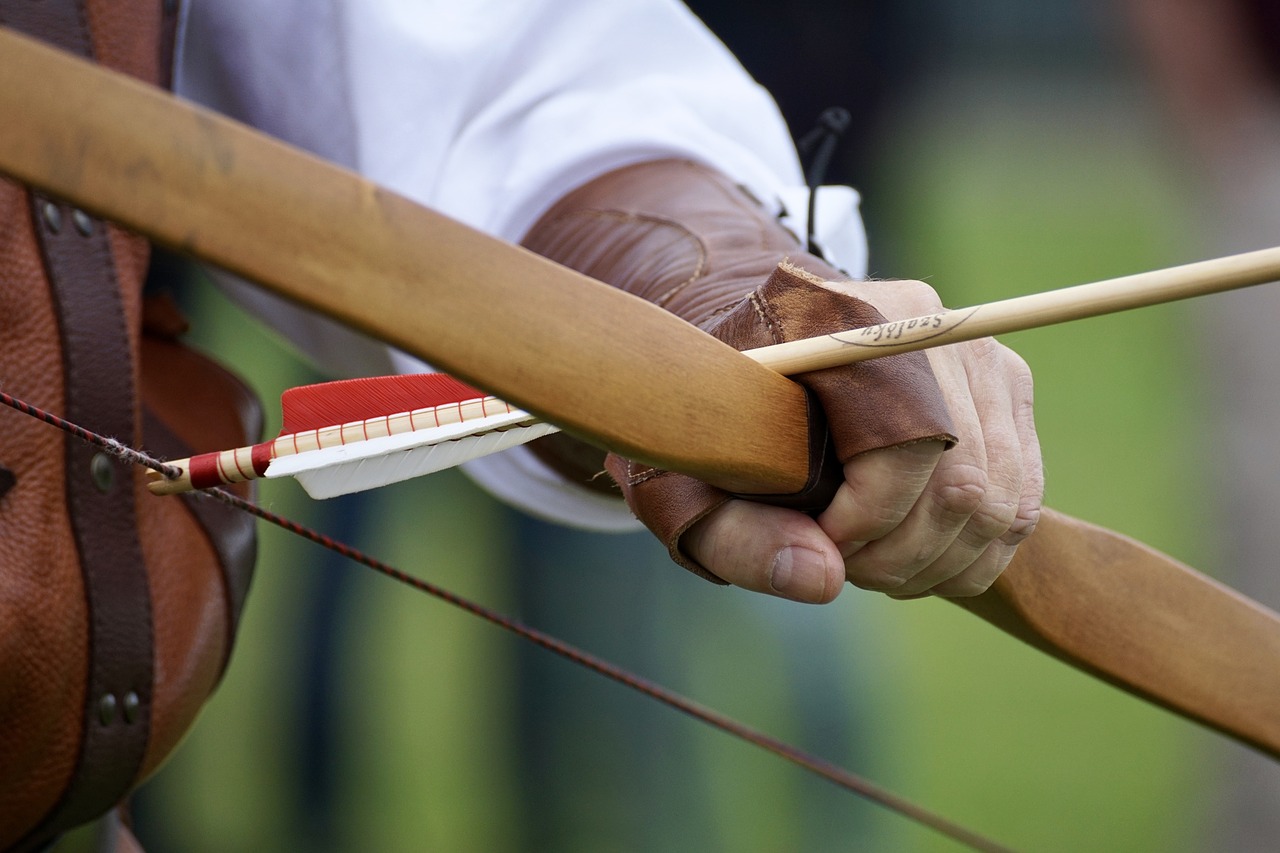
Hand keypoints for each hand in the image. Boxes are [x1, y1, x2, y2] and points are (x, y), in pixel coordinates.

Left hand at [682, 280, 1042, 602]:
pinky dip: (973, 553)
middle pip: (964, 483)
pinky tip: (913, 558)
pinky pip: (1020, 500)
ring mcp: (978, 352)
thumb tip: (824, 582)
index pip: (901, 448)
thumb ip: (739, 536)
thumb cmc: (717, 426)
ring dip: (939, 564)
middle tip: (845, 568)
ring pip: (1000, 502)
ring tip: (872, 565)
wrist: (756, 365)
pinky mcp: (1007, 386)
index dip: (866, 525)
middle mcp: (927, 320)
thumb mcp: (688, 485)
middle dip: (903, 557)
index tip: (819, 543)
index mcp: (844, 320)